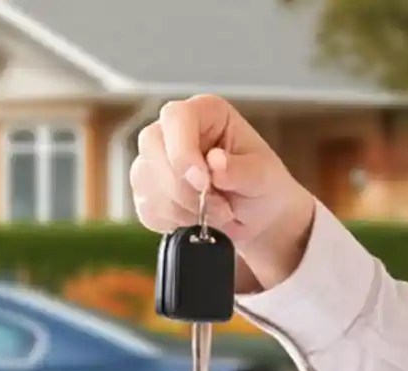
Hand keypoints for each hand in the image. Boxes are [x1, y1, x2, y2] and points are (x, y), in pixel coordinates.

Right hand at [130, 94, 316, 293]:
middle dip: (181, 187)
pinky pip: (145, 207)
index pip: (176, 117)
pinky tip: (195, 219)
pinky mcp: (146, 189)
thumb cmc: (261, 186)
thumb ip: (241, 169)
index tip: (204, 182)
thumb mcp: (263, 177)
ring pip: (145, 180)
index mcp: (206, 113)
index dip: (183, 150)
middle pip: (151, 145)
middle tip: (216, 207)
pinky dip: (172, 221)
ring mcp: (154, 159)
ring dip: (181, 208)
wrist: (254, 217)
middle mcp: (173, 130)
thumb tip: (215, 161)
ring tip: (214, 214)